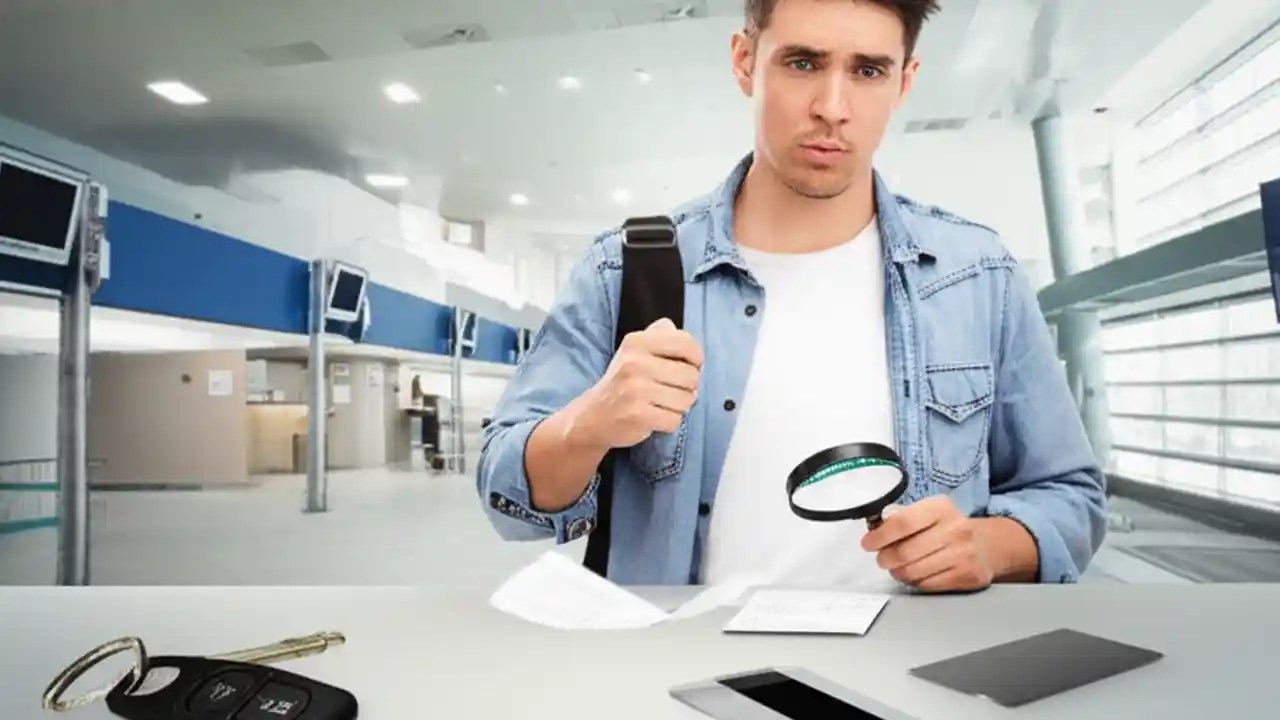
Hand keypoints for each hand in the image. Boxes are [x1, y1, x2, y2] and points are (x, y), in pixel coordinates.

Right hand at [578, 318, 702, 447]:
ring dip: (680, 406)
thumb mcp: (635, 350)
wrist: (593, 416)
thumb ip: (658, 335)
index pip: (686, 343)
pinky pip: (674, 420)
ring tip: (663, 403)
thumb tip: (675, 328)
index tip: (690, 366)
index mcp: (637, 342)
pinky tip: (655, 416)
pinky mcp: (638, 415)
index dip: (696, 358)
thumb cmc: (623, 381)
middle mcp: (635, 362)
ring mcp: (636, 390)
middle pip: (691, 376)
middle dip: (688, 387)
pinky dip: (669, 421)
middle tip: (672, 389)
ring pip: (686, 400)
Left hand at [861, 496, 994, 592]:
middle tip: (882, 559)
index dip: (881, 536)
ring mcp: (963, 555)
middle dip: (886, 558)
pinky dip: (915, 582)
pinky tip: (917, 574)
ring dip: (898, 572)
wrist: (989, 545)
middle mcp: (955, 530)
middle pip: (906, 552)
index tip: (868, 543)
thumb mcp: (930, 513)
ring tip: (898, 567)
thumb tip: (874, 531)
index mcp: (941, 508)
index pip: (904, 522)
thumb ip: (903, 519)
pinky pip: (927, 585)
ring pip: (914, 572)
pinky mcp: (967, 576)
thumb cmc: (948, 527)